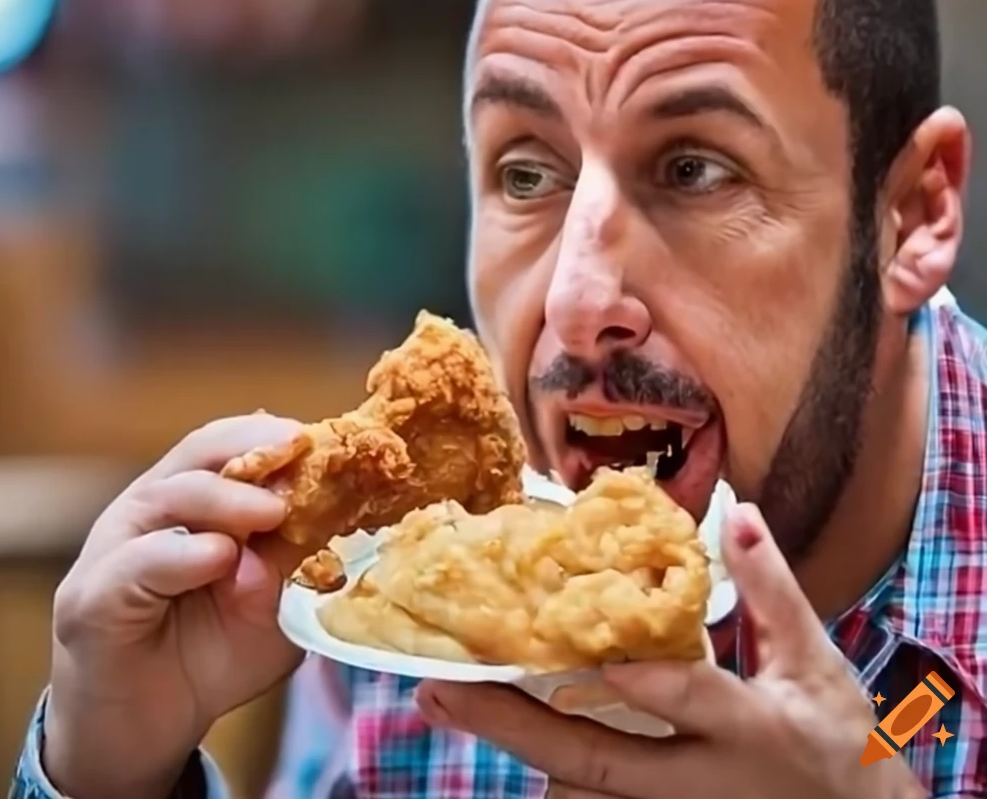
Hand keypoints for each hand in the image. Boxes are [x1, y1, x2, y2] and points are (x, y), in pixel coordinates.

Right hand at [44, 413, 307, 798]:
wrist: (144, 731)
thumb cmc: (208, 653)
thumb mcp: (268, 606)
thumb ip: (286, 568)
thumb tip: (303, 529)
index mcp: (193, 502)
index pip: (228, 447)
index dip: (271, 436)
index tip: (316, 438)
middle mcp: (150, 512)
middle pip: (196, 455)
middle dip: (251, 448)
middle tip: (298, 454)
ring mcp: (115, 549)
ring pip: (166, 497)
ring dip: (225, 499)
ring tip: (272, 511)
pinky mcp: (92, 598)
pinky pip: (138, 563)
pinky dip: (183, 555)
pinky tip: (220, 557)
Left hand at [416, 502, 927, 798]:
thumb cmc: (840, 741)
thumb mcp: (817, 662)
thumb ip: (772, 587)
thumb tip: (737, 510)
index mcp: (752, 730)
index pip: (696, 702)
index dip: (649, 683)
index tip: (594, 657)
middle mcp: (702, 785)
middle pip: (601, 764)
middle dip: (516, 726)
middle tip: (442, 688)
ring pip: (584, 794)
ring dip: (516, 748)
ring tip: (448, 700)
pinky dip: (548, 770)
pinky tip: (502, 726)